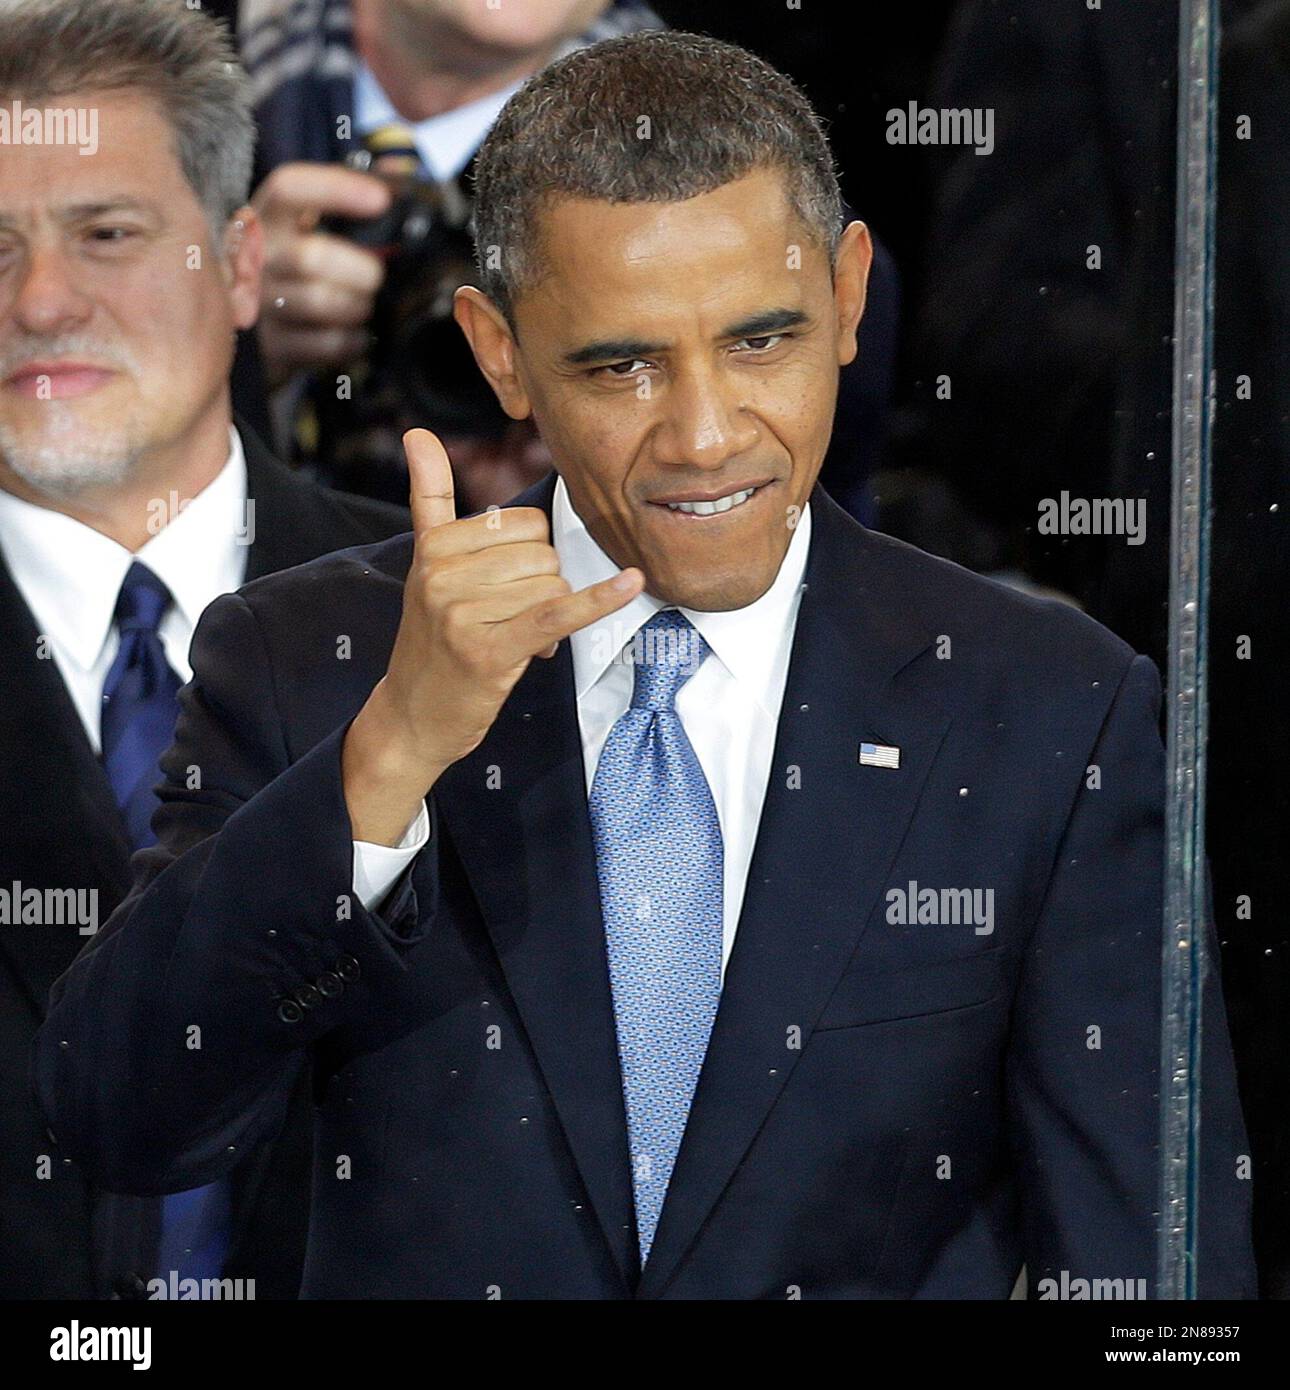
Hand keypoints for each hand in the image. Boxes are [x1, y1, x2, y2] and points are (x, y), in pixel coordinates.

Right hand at [252, 162, 392, 387]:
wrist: (256, 337)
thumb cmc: (295, 276)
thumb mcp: (305, 231)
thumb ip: (344, 203)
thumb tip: (396, 175)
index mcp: (264, 219)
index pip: (289, 189)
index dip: (336, 189)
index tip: (382, 200)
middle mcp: (254, 259)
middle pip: (311, 257)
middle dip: (360, 270)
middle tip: (374, 278)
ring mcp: (258, 306)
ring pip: (322, 302)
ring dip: (358, 307)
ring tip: (360, 307)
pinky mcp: (272, 348)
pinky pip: (328, 343)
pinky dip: (353, 341)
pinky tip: (352, 334)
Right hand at [342, 429, 644, 843]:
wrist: (410, 715)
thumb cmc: (432, 637)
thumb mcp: (425, 563)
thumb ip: (429, 495)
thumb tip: (418, 431)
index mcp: (435, 546)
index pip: (524, 524)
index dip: (531, 559)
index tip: (503, 591)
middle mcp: (441, 574)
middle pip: (542, 556)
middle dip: (542, 591)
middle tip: (509, 623)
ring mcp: (461, 612)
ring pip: (551, 588)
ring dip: (548, 620)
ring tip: (512, 641)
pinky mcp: (487, 650)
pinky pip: (556, 613)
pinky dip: (597, 601)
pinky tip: (631, 584)